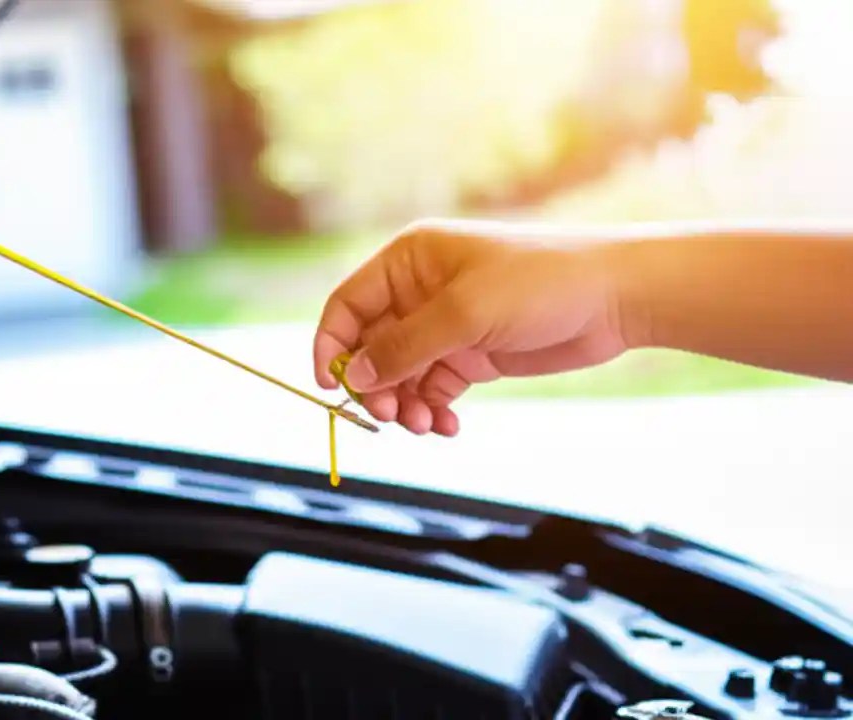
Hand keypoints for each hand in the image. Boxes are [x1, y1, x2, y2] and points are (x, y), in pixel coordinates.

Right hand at [313, 221, 628, 435]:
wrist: (615, 297)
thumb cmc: (541, 283)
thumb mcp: (464, 312)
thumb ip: (404, 346)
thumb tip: (355, 377)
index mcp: (408, 260)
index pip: (347, 305)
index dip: (331, 345)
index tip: (332, 387)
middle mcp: (419, 291)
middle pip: (370, 347)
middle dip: (375, 386)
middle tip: (390, 417)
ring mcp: (446, 324)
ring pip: (399, 374)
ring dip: (403, 404)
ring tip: (424, 427)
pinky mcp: (471, 353)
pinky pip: (432, 388)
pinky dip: (432, 410)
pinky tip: (447, 427)